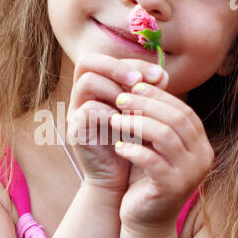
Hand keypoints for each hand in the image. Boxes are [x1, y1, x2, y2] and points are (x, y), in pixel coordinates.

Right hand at [66, 53, 168, 194]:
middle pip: (88, 61)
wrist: (121, 179)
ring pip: (87, 82)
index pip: (107, 58)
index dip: (133, 62)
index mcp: (98, 86)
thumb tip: (163, 75)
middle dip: (118, 68)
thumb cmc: (133, 143)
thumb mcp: (144, 114)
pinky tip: (126, 123)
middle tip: (139, 82)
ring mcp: (75, 112)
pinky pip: (87, 110)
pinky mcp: (75, 131)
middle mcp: (82, 96)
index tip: (159, 77)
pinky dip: (110, 113)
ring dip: (115, 90)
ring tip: (134, 106)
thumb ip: (150, 94)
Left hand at [110, 76, 214, 235]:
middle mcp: (202, 158)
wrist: (146, 220)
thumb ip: (155, 120)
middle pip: (176, 119)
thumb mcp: (155, 145)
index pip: (183, 110)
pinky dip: (133, 150)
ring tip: (115, 120)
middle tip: (121, 99)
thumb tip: (143, 81)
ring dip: (137, 124)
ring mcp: (190, 174)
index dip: (158, 96)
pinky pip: (152, 161)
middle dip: (146, 105)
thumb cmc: (147, 178)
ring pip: (165, 136)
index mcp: (201, 144)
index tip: (133, 87)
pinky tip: (118, 146)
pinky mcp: (172, 188)